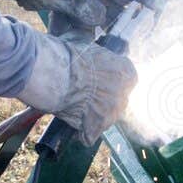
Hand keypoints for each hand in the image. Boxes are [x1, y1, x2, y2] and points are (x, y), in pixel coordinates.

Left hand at [0, 0, 146, 32]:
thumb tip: (101, 18)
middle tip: (138, 34)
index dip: (140, 0)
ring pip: (102, 7)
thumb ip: (83, 4)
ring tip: (117, 39)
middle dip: (128, 15)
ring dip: (110, 22)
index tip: (154, 13)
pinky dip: (92, 24)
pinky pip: (86, 13)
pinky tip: (92, 35)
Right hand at [18, 34, 137, 146]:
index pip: (126, 79)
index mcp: (127, 73)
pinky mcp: (96, 129)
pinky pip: (89, 135)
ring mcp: (111, 115)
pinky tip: (72, 123)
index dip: (110, 80)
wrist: (55, 75)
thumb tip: (94, 51)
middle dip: (103, 99)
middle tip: (84, 93)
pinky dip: (81, 132)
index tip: (99, 79)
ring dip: (93, 115)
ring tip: (75, 106)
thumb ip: (99, 56)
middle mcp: (124, 95)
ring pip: (105, 119)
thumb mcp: (90, 47)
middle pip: (117, 101)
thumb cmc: (69, 56)